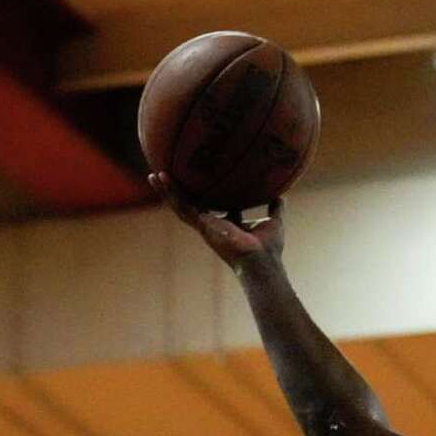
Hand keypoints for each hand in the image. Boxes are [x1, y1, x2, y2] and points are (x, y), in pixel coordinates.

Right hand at [149, 172, 283, 269]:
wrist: (261, 260)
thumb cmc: (268, 248)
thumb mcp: (273, 222)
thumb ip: (275, 209)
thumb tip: (281, 195)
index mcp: (227, 224)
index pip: (213, 206)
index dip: (206, 195)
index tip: (200, 181)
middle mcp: (213, 225)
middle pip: (192, 205)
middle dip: (180, 192)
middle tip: (167, 177)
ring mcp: (205, 226)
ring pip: (181, 206)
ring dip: (167, 191)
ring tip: (154, 175)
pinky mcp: (201, 226)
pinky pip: (182, 207)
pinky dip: (171, 193)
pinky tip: (161, 179)